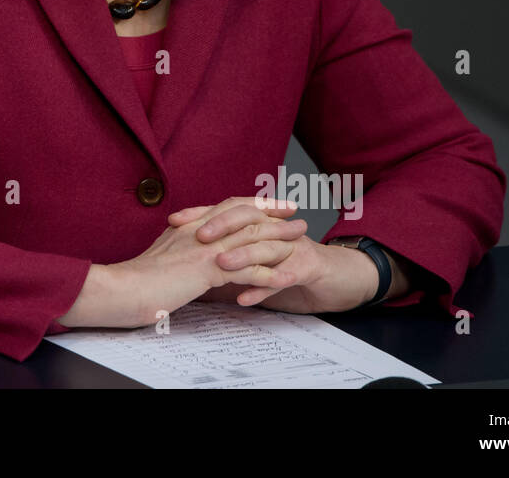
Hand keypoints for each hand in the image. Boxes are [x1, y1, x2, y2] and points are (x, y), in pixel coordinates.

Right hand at [108, 197, 303, 327]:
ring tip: (300, 238)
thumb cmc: (136, 279)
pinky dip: (266, 274)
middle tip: (295, 211)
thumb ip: (180, 250)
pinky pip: (244, 270)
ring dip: (278, 238)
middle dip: (272, 213)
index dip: (251, 203)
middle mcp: (198, 231)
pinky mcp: (205, 269)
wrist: (122, 288)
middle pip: (243, 215)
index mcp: (188, 226)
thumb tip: (192, 252)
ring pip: (249, 237)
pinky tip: (283, 278)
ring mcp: (202, 248)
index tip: (271, 203)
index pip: (226, 207)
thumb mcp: (161, 256)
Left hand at [170, 200, 379, 312]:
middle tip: (198, 237)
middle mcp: (274, 228)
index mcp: (259, 221)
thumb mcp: (254, 257)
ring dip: (242, 258)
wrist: (335, 275)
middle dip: (221, 226)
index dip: (200, 213)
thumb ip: (224, 256)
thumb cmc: (287, 265)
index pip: (226, 210)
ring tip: (220, 267)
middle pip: (246, 219)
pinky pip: (284, 277)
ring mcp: (292, 246)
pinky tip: (245, 299)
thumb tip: (185, 262)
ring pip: (265, 247)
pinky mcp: (307, 268)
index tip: (173, 220)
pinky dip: (263, 288)